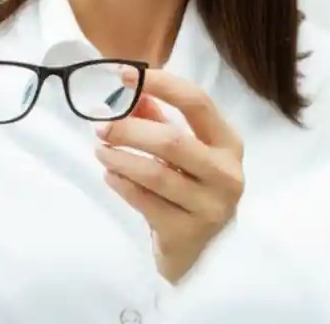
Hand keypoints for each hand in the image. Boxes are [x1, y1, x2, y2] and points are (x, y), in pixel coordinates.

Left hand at [94, 69, 244, 283]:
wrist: (204, 253)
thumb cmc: (192, 190)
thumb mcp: (184, 153)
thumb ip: (160, 120)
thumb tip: (130, 91)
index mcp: (229, 144)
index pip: (197, 103)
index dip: (162, 85)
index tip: (125, 75)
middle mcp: (226, 174)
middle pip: (172, 141)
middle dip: (130, 130)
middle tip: (100, 126)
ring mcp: (210, 207)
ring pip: (155, 174)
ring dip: (120, 158)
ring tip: (100, 150)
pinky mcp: (187, 233)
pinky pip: (145, 202)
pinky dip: (122, 185)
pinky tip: (110, 175)